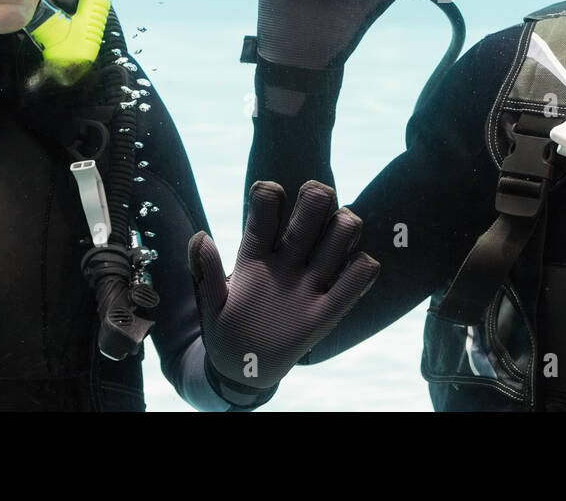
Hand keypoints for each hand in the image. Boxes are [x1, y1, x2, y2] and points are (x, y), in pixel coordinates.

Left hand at [188, 180, 379, 395]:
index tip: (268, 196)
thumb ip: (206, 272)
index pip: (267, 206)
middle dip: (318, 195)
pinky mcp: (327, 311)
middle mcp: (287, 260)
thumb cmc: (225, 332)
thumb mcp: (211, 305)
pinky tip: (357, 269)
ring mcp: (310, 283)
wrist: (243, 371)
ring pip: (341, 234)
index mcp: (255, 254)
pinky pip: (357, 279)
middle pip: (313, 208)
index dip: (269, 193)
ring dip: (345, 224)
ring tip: (339, 234)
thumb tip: (202, 236)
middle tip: (318, 199)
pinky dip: (364, 267)